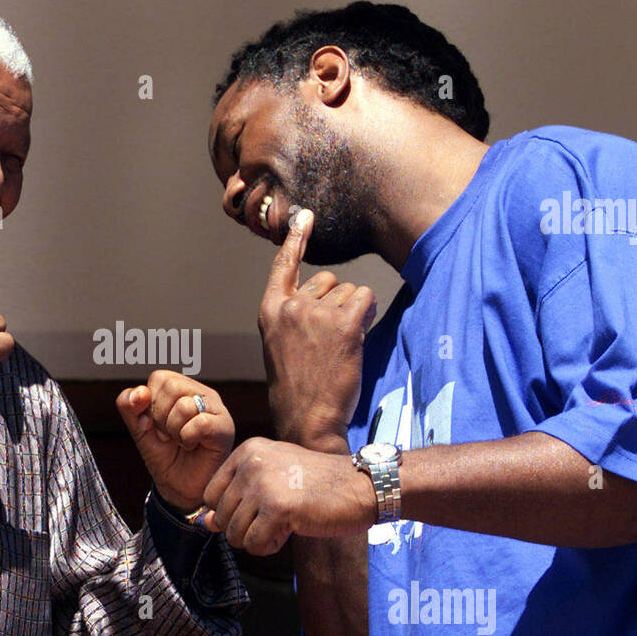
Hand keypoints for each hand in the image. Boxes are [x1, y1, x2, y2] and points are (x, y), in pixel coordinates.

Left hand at [116, 371, 234, 510]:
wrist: (178, 488)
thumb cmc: (164, 455)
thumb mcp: (139, 430)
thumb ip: (129, 407)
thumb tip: (139, 392)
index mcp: (182, 388)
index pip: (159, 378)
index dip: (150, 404)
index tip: (156, 425)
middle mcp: (201, 393)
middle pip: (171, 387)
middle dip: (161, 417)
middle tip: (169, 435)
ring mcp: (216, 408)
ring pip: (184, 406)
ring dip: (174, 431)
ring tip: (181, 441)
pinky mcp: (224, 427)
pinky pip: (199, 423)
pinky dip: (187, 439)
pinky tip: (192, 446)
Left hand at [200, 437, 376, 554]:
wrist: (362, 486)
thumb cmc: (318, 485)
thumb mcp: (273, 480)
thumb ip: (238, 498)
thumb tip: (206, 523)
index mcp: (248, 451)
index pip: (210, 494)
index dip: (230, 512)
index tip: (258, 510)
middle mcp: (251, 463)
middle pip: (221, 516)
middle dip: (245, 528)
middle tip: (276, 519)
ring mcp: (263, 485)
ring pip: (235, 534)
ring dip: (258, 539)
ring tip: (285, 524)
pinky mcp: (278, 509)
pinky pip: (254, 544)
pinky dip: (270, 547)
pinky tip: (290, 531)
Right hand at [259, 209, 375, 449]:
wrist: (306, 419)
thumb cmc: (298, 388)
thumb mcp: (281, 345)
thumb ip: (294, 316)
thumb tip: (326, 292)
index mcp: (270, 311)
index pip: (283, 266)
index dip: (295, 239)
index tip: (304, 216)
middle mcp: (290, 306)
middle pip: (327, 280)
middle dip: (335, 303)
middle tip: (328, 341)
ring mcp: (316, 313)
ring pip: (349, 292)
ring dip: (352, 314)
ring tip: (339, 348)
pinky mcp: (343, 323)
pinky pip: (365, 298)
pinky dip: (366, 314)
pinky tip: (356, 338)